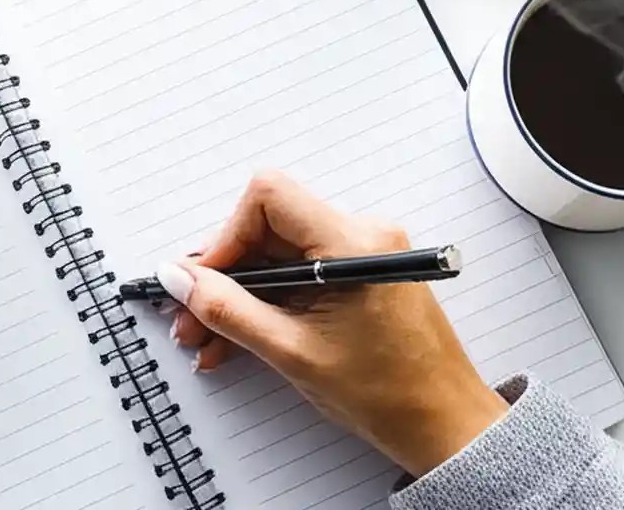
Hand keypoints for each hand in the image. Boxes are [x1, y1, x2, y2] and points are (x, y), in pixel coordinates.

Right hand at [158, 171, 506, 475]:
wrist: (443, 425)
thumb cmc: (387, 394)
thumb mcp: (291, 352)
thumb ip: (227, 310)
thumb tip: (180, 278)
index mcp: (352, 243)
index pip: (268, 198)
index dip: (225, 236)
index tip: (201, 279)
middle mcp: (361, 234)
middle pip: (268, 229)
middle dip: (222, 276)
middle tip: (188, 317)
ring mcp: (362, 254)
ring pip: (278, 257)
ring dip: (238, 296)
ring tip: (205, 340)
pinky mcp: (360, 275)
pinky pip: (299, 275)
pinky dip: (266, 303)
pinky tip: (237, 340)